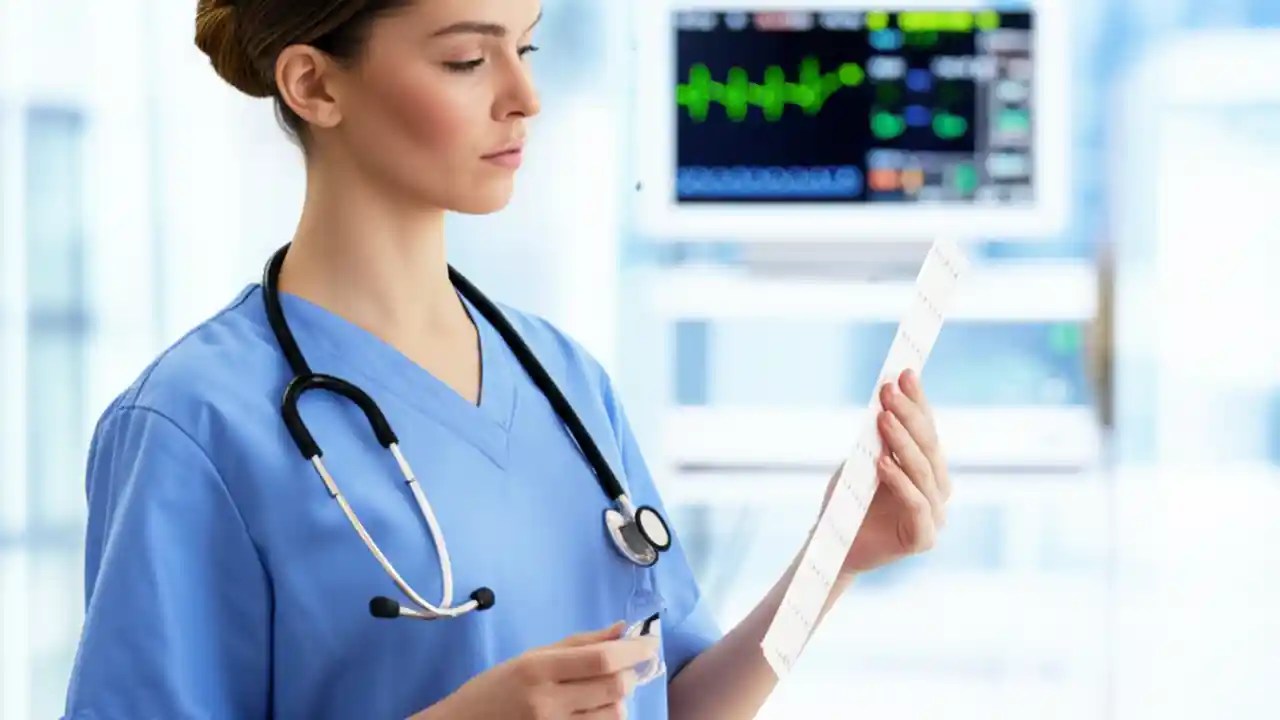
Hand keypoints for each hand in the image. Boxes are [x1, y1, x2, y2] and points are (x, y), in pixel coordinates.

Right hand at [420, 622, 657, 719]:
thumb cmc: (494, 689)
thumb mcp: (530, 658)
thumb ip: (578, 644)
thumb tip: (622, 629)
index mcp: (538, 669)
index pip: (602, 659)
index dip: (635, 651)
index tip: (651, 643)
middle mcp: (547, 702)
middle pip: (614, 688)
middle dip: (629, 674)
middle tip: (627, 666)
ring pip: (613, 714)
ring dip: (618, 699)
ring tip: (602, 691)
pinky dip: (606, 718)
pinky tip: (594, 710)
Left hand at [818, 369, 950, 576]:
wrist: (831, 544)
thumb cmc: (847, 501)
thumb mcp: (860, 460)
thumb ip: (876, 436)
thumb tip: (887, 393)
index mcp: (928, 470)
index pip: (927, 430)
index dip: (918, 402)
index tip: (904, 373)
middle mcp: (937, 491)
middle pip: (930, 448)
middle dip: (910, 416)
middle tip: (889, 391)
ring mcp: (934, 516)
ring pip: (925, 473)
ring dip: (903, 443)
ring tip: (884, 419)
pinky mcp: (923, 539)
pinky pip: (917, 504)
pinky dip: (901, 482)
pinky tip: (883, 463)